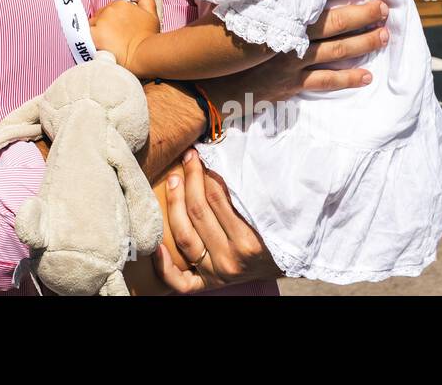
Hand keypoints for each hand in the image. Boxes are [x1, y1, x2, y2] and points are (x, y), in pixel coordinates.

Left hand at [89, 0, 159, 71]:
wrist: (143, 53)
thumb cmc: (149, 36)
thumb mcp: (152, 13)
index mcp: (121, 3)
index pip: (111, 9)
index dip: (115, 20)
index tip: (119, 29)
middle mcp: (109, 9)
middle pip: (101, 15)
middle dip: (106, 24)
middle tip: (114, 37)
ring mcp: (100, 21)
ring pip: (93, 24)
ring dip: (98, 31)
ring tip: (107, 43)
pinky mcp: (94, 34)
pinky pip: (86, 34)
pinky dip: (91, 38)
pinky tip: (98, 44)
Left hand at [151, 150, 281, 292]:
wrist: (285, 264)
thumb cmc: (277, 232)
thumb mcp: (268, 211)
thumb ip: (244, 194)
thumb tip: (216, 162)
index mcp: (248, 242)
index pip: (215, 199)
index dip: (204, 173)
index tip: (198, 156)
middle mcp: (230, 260)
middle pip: (197, 213)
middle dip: (189, 181)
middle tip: (186, 160)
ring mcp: (216, 274)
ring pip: (184, 237)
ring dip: (174, 204)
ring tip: (173, 180)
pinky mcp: (208, 284)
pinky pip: (180, 281)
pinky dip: (164, 266)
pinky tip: (156, 245)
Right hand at [206, 0, 387, 113]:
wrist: (206, 85)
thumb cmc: (213, 44)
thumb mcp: (229, 12)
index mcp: (275, 16)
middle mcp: (287, 38)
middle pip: (334, 24)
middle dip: (362, 13)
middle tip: (383, 6)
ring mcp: (291, 63)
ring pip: (336, 52)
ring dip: (363, 42)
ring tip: (383, 34)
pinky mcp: (290, 84)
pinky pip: (325, 82)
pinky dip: (347, 79)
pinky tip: (366, 75)